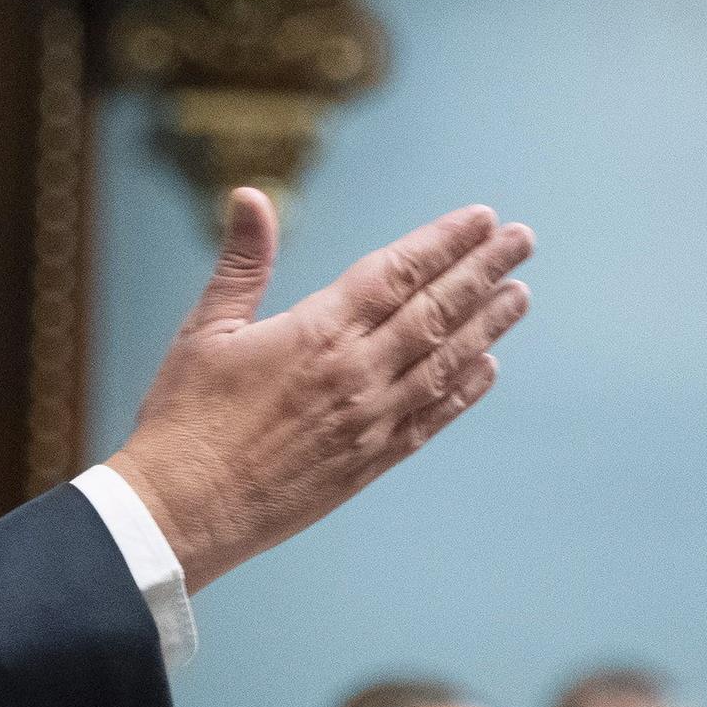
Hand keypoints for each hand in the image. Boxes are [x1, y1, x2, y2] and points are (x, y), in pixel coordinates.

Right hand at [105, 189, 532, 591]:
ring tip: (520, 294)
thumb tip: (250, 195)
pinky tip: (487, 369)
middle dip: (483, 270)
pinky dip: (463, 391)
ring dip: (487, 325)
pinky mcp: (368, 463)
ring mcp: (369, 421)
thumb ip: (240, 262)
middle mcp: (355, 373)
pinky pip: (431, 419)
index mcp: (316, 332)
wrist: (183, 511)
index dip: (443, 242)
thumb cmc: (184, 418)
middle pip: (436, 310)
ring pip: (444, 362)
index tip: (481, 219)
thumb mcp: (205, 329)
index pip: (397, 272)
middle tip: (523, 240)